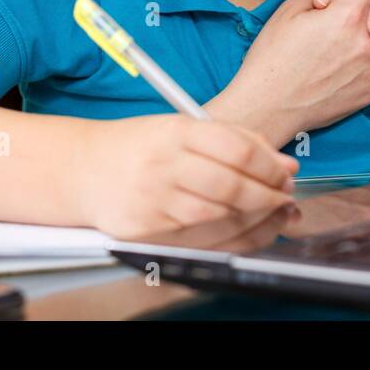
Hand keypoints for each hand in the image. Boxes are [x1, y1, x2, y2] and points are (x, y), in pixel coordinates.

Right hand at [76, 114, 297, 239]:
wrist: (83, 170)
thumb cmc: (142, 147)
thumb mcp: (183, 128)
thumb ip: (236, 141)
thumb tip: (286, 166)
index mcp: (176, 131)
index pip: (238, 150)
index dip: (270, 167)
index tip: (286, 174)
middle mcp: (164, 165)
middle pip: (232, 188)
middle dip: (269, 196)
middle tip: (284, 197)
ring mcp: (153, 200)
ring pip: (220, 219)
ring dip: (257, 220)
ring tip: (273, 214)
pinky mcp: (146, 231)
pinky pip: (201, 241)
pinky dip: (233, 239)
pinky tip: (247, 231)